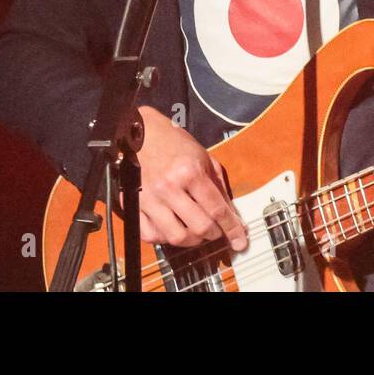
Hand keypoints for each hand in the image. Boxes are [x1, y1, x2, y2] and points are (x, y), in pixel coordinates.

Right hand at [120, 106, 248, 250]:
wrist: (142, 134)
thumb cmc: (175, 143)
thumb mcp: (204, 157)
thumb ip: (218, 186)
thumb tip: (230, 213)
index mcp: (190, 172)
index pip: (216, 209)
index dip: (232, 228)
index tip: (240, 240)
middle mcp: (170, 188)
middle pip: (199, 227)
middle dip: (214, 234)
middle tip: (217, 231)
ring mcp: (150, 199)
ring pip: (176, 236)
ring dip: (192, 240)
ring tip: (196, 232)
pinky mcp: (133, 206)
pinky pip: (150, 235)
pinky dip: (164, 238)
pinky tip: (172, 229)